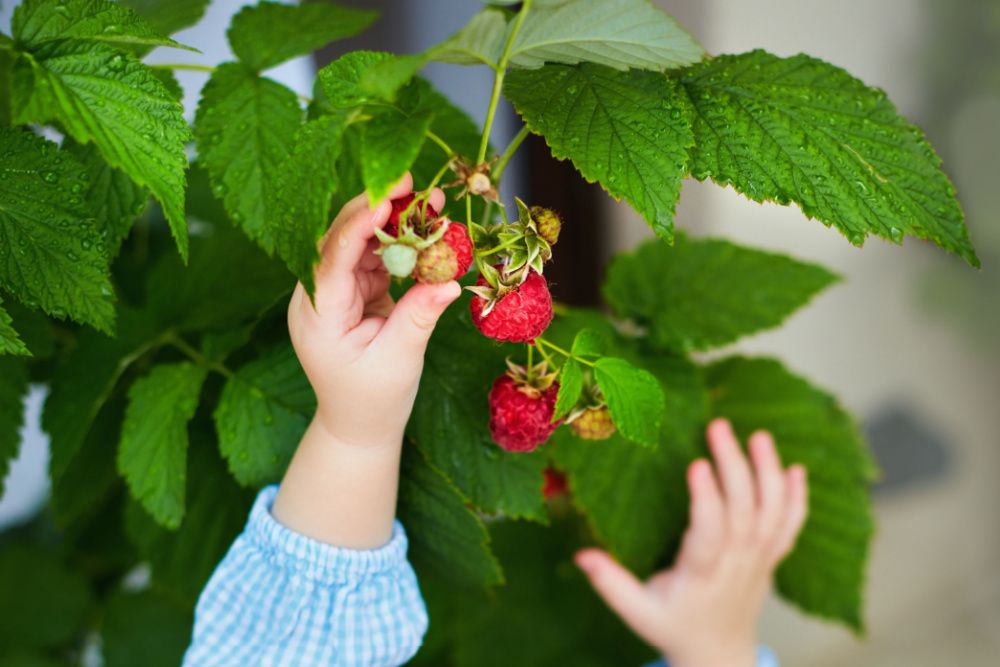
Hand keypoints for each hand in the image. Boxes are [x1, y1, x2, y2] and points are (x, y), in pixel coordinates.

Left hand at [287, 172, 459, 448]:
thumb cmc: (373, 399)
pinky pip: (376, 257)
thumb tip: (450, 281)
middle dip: (377, 210)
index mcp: (317, 316)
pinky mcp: (352, 291)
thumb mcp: (399, 361)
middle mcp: (318, 297)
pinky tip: (427, 228)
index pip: (331, 259)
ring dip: (394, 221)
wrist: (358, 424)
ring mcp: (334, 292)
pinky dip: (401, 243)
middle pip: (341, 240)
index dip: (358, 224)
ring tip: (431, 202)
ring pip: (360, 242)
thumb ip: (419, 318)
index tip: (387, 198)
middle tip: (412, 181)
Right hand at [575, 418, 807, 666]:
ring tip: (759, 435)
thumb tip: (580, 554)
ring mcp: (759, 560)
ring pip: (772, 513)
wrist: (719, 655)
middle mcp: (736, 564)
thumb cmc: (674, 626)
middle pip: (743, 511)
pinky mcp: (771, 559)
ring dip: (769, 473)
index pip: (709, 533)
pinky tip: (798, 469)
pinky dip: (798, 498)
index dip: (707, 499)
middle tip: (718, 426)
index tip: (697, 463)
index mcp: (702, 575)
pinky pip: (791, 526)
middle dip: (734, 466)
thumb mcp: (637, 611)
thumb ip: (610, 583)